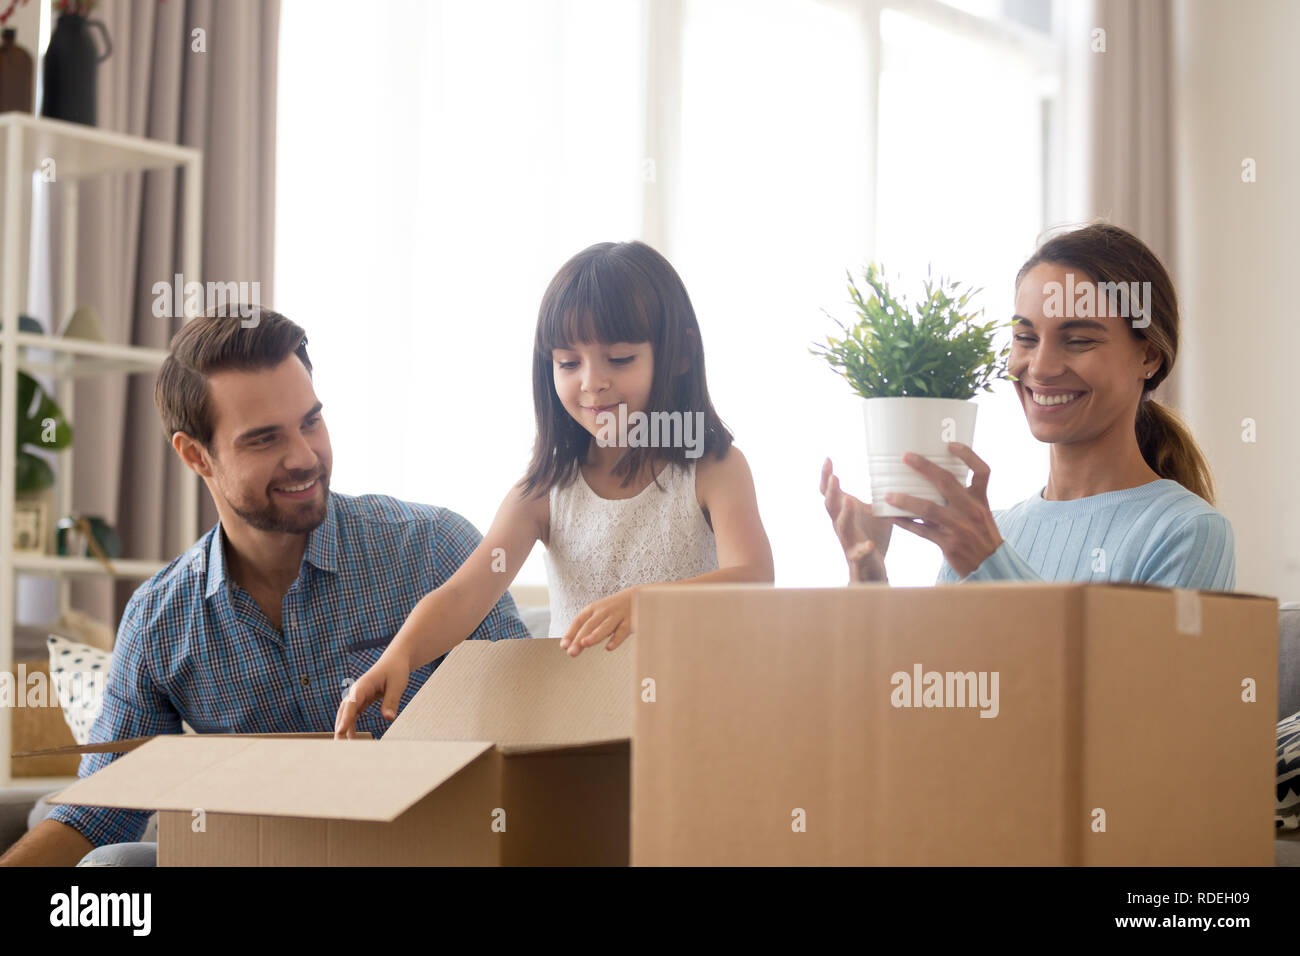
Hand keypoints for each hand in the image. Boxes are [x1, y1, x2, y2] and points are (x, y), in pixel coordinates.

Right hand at [333, 650, 410, 738]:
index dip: (345, 719)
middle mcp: (356, 692)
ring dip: (343, 729)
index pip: (351, 704)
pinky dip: (351, 727)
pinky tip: (352, 739)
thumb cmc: (395, 670)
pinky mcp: (361, 701)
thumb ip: (391, 701)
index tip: (340, 731)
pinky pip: (352, 716)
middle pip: (343, 711)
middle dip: (339, 727)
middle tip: (338, 744)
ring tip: (344, 747)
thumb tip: (388, 718)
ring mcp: (357, 697)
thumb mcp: (397, 684)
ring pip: (346, 715)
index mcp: (362, 686)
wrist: (395, 661)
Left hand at [560, 586, 635, 656]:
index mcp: (593, 609)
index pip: (579, 621)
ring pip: (605, 627)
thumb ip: (588, 629)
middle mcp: (604, 611)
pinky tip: (609, 647)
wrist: (640, 596)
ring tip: (585, 643)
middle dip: (579, 638)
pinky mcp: (631, 621)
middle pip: (589, 625)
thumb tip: (572, 645)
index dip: (570, 633)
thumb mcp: (600, 614)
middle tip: (571, 652)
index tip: (564, 646)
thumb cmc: (616, 609)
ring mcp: (618, 616)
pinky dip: (615, 640)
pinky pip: (622, 631)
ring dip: (594, 635)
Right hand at [821, 457, 891, 582]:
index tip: (828, 458)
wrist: (872, 567)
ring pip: (841, 526)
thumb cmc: (872, 535)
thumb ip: (878, 493)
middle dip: (831, 491)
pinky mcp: (858, 556)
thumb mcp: (874, 510)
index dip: (826, 476)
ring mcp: (847, 540)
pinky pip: (858, 552)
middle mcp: (841, 524)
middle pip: (830, 506)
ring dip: (844, 513)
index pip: (829, 492)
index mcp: (843, 512)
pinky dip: (863, 548)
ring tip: (849, 500)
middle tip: (835, 476)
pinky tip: (869, 544)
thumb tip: (896, 470)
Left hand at [883, 442, 1002, 577]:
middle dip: (925, 467)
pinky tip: (891, 516)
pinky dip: (905, 523)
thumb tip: (933, 480)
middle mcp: (971, 510)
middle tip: (905, 456)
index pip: (981, 471)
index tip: (950, 444)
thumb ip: (962, 497)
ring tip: (889, 494)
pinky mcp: (949, 544)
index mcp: (980, 500)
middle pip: (948, 483)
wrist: (991, 566)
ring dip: (906, 500)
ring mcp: (960, 527)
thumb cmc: (981, 535)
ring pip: (929, 509)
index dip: (968, 455)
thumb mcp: (980, 513)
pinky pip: (921, 531)